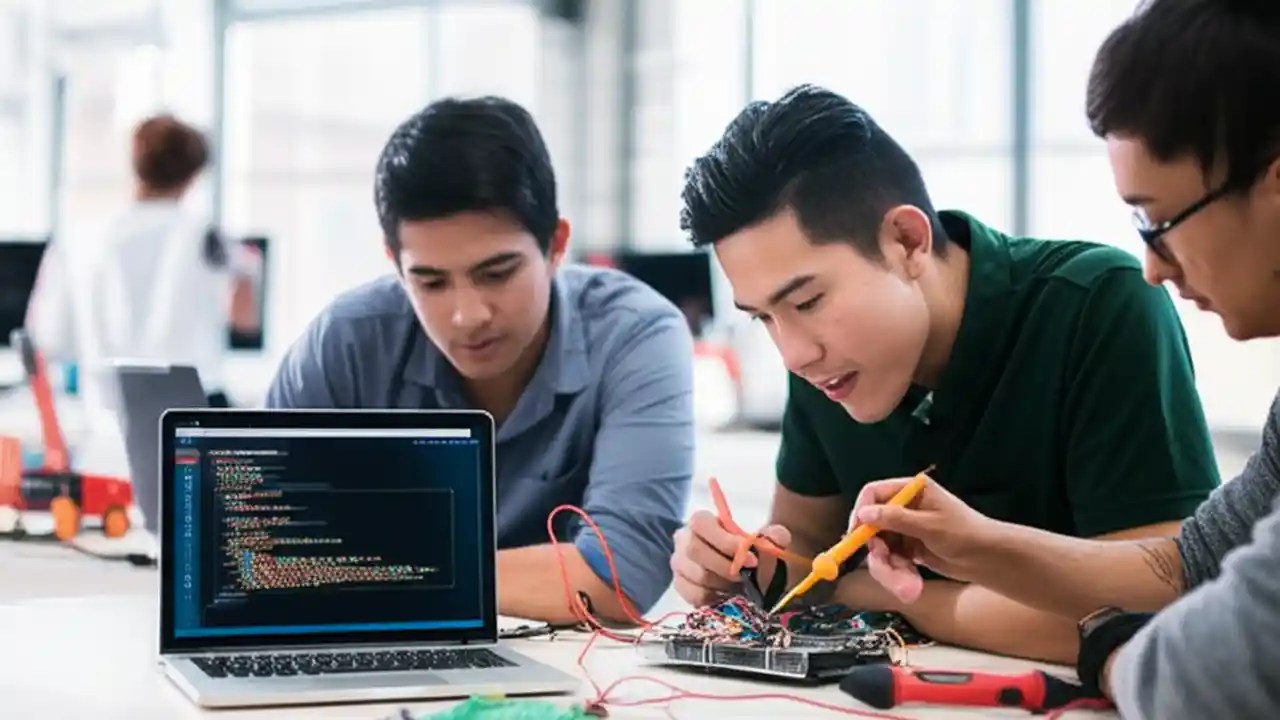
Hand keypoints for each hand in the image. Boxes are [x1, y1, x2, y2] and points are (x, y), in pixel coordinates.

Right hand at [671, 510, 790, 606]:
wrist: (744, 572)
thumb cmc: (749, 551)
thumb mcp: (765, 541)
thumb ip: (774, 536)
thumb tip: (778, 537)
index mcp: (701, 521)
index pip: (702, 524)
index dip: (725, 542)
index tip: (752, 559)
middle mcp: (683, 539)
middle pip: (695, 551)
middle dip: (725, 566)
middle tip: (746, 576)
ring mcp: (679, 564)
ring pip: (697, 576)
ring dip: (722, 583)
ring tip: (738, 585)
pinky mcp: (680, 585)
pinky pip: (694, 595)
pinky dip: (714, 598)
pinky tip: (727, 595)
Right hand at [851, 475, 995, 603]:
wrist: (990, 560)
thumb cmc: (965, 534)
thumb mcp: (930, 525)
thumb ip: (896, 519)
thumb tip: (864, 514)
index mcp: (912, 490)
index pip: (874, 494)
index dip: (862, 512)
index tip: (855, 534)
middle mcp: (905, 507)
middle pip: (873, 524)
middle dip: (877, 549)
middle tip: (882, 564)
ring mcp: (906, 529)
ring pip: (881, 547)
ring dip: (888, 567)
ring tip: (905, 585)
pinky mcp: (909, 548)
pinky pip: (891, 560)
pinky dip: (897, 573)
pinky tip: (911, 584)